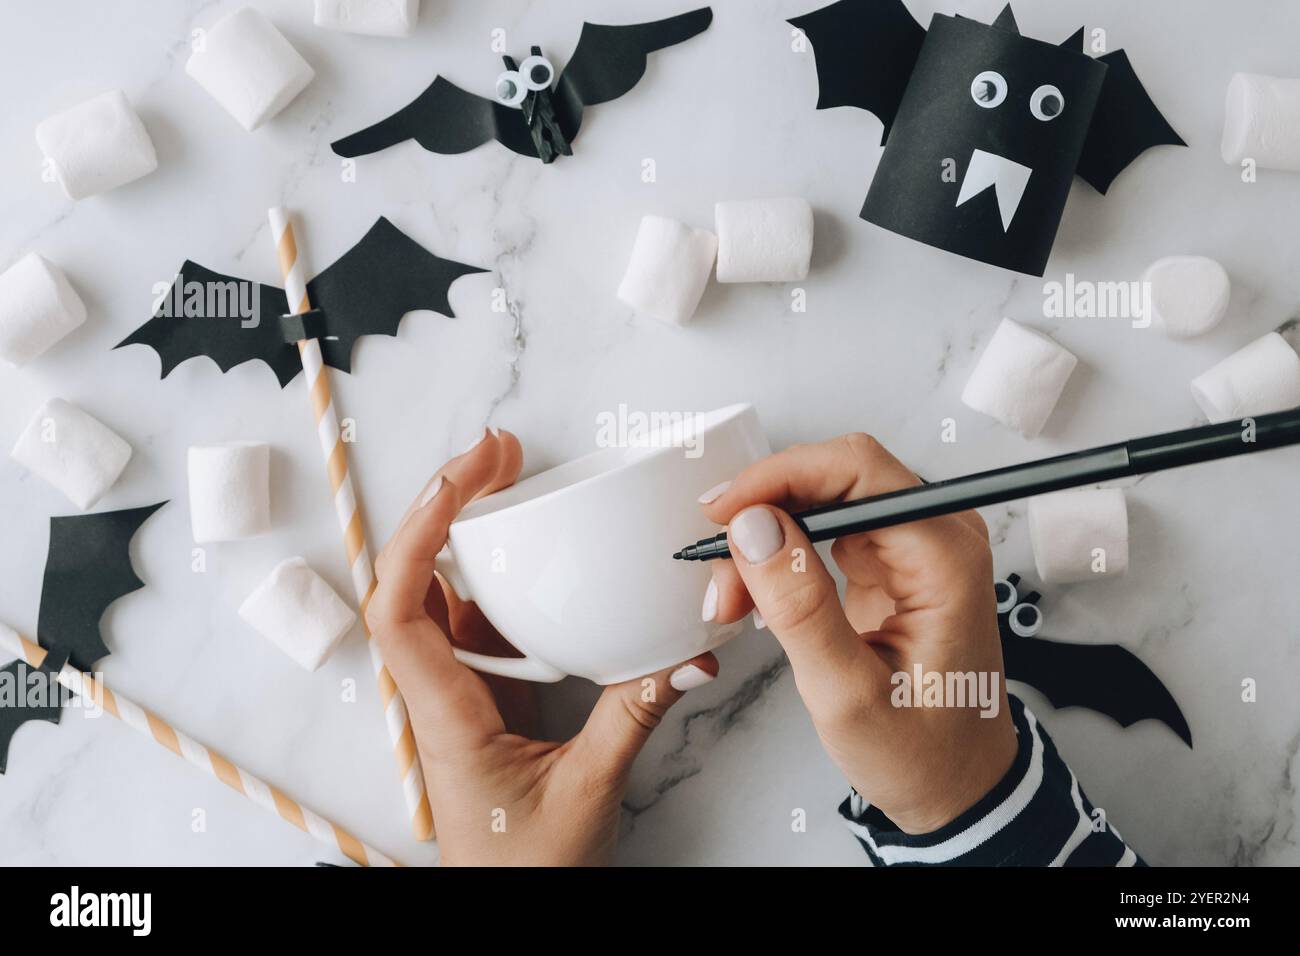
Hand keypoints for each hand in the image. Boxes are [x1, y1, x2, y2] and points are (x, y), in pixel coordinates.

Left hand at [369, 429, 717, 865]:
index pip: (398, 608)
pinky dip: (509, 575)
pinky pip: (486, 619)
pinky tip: (543, 553)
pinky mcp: (488, 694)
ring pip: (447, 592)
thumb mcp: (586, 794)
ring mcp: (462, 689)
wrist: (506, 910)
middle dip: (446, 504)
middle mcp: (441, 691)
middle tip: (500, 454)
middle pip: (414, 578)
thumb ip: (632, 720)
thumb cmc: (523, 871)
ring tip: (516, 477)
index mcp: (445, 715)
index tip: (461, 483)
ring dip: (473, 531)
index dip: (418, 536)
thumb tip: (684, 655)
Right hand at [702, 433, 1016, 833]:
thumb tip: (752, 527)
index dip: (781, 476)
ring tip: (734, 599)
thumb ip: (800, 607)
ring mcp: (916, 543)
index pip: (857, 471)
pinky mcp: (893, 558)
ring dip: (767, 533)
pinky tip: (759, 596)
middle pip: (837, 475)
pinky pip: (824, 526)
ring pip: (823, 497)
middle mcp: (939, 534)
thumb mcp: (848, 696)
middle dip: (766, 509)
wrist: (958, 785)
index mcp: (946, 559)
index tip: (721, 513)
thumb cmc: (921, 752)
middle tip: (718, 570)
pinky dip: (782, 552)